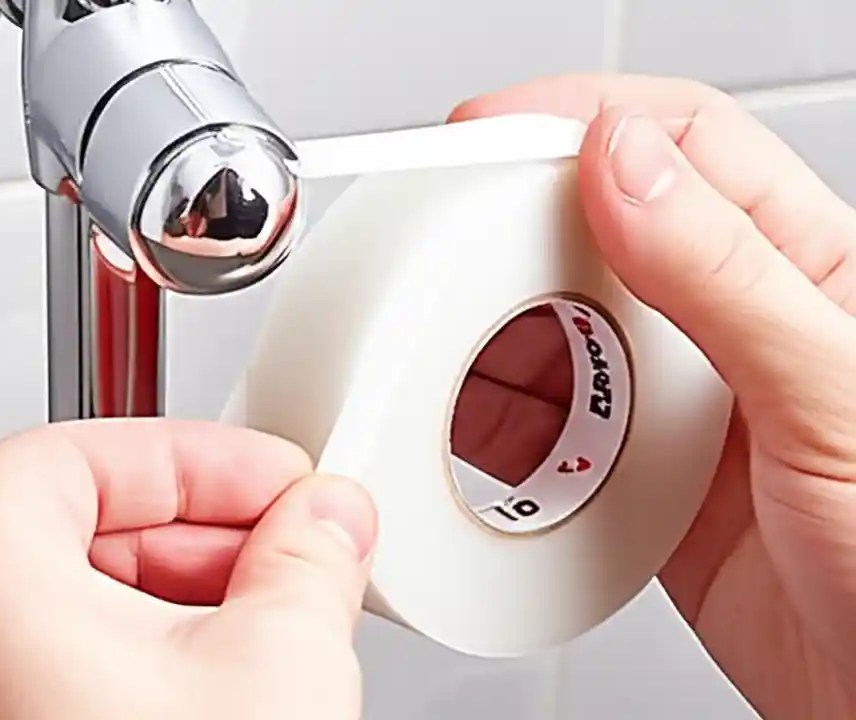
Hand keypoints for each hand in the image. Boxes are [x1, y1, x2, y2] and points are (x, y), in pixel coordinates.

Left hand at [0, 419, 376, 719]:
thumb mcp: (278, 668)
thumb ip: (309, 562)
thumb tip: (325, 523)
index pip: (73, 455)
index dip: (187, 456)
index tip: (264, 478)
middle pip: (58, 530)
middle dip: (188, 531)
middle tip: (277, 548)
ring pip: (49, 612)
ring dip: (160, 602)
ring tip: (258, 627)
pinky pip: (36, 680)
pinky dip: (118, 667)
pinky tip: (203, 695)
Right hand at [448, 74, 855, 717]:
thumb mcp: (833, 397)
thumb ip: (724, 276)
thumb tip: (621, 164)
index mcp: (809, 268)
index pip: (682, 145)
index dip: (578, 120)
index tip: (490, 136)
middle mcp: (735, 327)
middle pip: (594, 234)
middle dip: (507, 234)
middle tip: (444, 253)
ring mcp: (685, 407)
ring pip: (558, 334)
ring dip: (489, 336)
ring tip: (445, 347)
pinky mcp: (645, 484)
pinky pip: (549, 431)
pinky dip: (495, 425)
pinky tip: (472, 424)